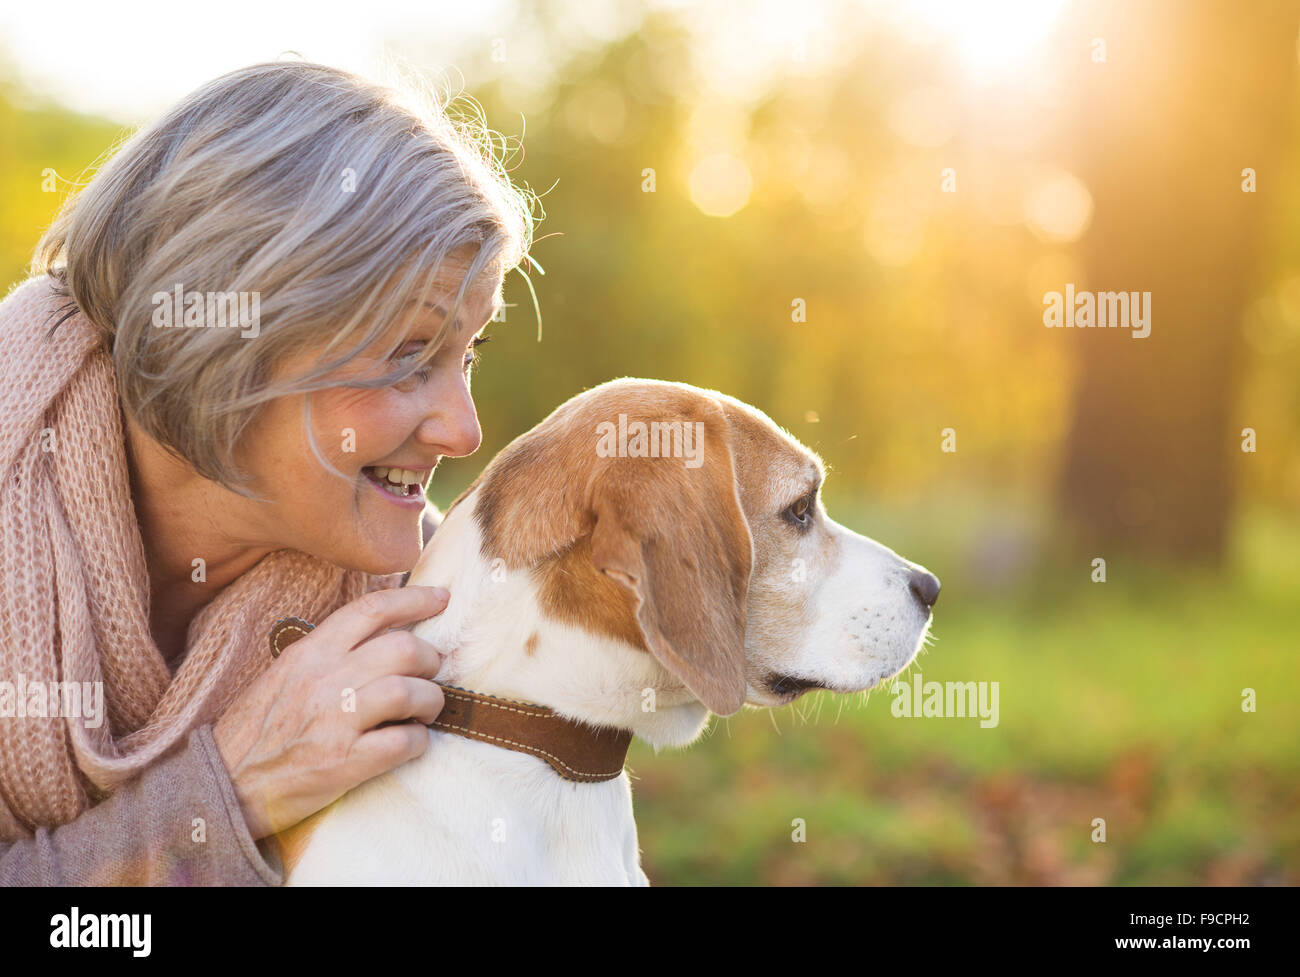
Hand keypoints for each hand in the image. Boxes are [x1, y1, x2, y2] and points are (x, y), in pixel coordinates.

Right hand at [213, 586, 448, 839]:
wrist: (221, 785)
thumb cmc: (256, 730)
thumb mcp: (285, 675)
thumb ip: (330, 654)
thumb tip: (386, 637)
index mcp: (309, 653)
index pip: (372, 609)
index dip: (415, 599)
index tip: (442, 599)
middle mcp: (324, 680)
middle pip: (404, 649)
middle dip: (430, 660)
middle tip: (432, 673)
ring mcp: (334, 721)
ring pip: (411, 692)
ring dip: (431, 701)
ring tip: (426, 711)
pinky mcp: (344, 763)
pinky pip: (405, 742)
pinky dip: (419, 741)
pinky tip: (411, 743)